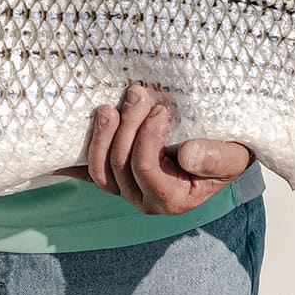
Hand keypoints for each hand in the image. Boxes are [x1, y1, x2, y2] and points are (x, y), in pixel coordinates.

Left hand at [57, 84, 253, 215]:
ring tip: (109, 106)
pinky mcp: (116, 177)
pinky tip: (61, 147)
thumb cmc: (228, 154)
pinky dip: (72, 160)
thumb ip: (216, 158)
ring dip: (101, 135)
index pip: (145, 169)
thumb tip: (186, 154)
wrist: (222, 156)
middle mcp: (145, 200)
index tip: (160, 110)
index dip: (147, 137)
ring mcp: (127, 190)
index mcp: (173, 199)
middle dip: (125, 127)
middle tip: (136, 94)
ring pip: (98, 169)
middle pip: (118, 166)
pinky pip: (87, 172)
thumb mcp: (234, 156)